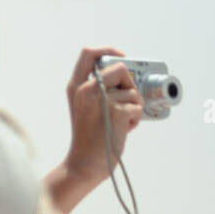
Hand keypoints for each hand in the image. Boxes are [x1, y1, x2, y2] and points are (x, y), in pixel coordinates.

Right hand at [62, 46, 142, 188]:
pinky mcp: (116, 111)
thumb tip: (126, 77)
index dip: (109, 50)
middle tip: (128, 102)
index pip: (89, 53)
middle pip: (120, 68)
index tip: (123, 57)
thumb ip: (98, 90)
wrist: (85, 163)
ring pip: (133, 92)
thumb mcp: (85, 108)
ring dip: (134, 108)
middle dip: (130, 86)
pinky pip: (138, 107)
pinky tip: (125, 129)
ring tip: (121, 122)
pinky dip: (136, 119)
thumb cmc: (91, 138)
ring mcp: (101, 99)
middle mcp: (86, 89)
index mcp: (76, 86)